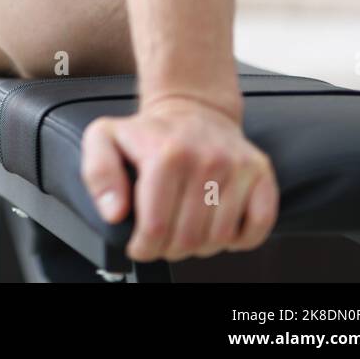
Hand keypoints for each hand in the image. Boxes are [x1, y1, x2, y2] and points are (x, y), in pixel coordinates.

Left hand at [80, 96, 278, 261]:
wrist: (194, 109)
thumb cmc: (147, 132)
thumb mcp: (104, 139)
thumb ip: (98, 174)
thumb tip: (115, 213)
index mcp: (166, 155)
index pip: (155, 228)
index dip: (144, 248)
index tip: (139, 246)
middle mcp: (207, 159)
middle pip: (188, 238)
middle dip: (169, 249)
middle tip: (161, 240)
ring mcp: (238, 166)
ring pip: (221, 237)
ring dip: (200, 247)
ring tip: (185, 233)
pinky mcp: (261, 172)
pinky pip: (259, 223)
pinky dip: (240, 239)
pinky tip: (219, 231)